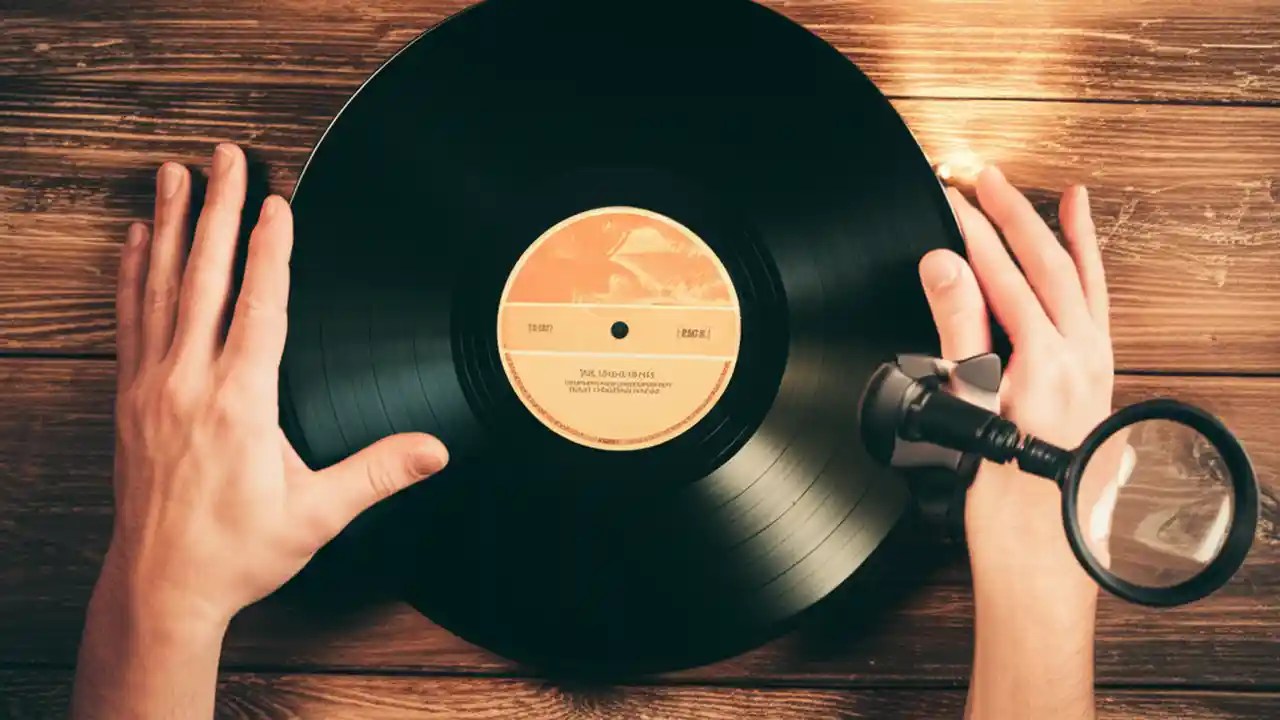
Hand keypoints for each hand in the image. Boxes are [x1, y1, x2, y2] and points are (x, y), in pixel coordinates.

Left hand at [104, 144, 448, 629]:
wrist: (161, 585)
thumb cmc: (238, 551)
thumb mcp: (318, 514)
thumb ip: (377, 472)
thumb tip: (434, 450)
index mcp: (240, 403)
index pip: (260, 306)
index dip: (271, 250)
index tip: (277, 202)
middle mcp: (190, 383)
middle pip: (206, 277)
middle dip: (220, 210)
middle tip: (227, 158)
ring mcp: (153, 385)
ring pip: (162, 286)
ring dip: (172, 225)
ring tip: (175, 175)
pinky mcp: (131, 396)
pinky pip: (129, 318)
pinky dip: (132, 273)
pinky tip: (138, 240)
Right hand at [918, 166, 1117, 594]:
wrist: (1046, 572)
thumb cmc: (1008, 515)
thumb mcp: (971, 420)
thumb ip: (963, 335)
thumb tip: (946, 266)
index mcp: (1049, 365)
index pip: (1004, 275)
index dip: (970, 230)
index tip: (944, 195)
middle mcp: (1084, 361)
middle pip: (1047, 265)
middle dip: (1011, 212)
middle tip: (977, 174)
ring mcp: (1098, 374)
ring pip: (1080, 282)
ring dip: (1055, 233)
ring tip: (1043, 192)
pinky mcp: (1098, 388)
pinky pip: (1098, 312)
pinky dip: (1089, 275)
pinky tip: (1079, 261)